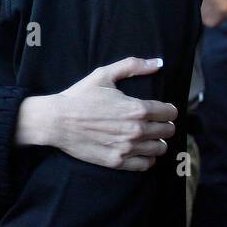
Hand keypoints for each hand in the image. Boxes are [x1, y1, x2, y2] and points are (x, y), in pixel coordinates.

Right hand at [15, 57, 176, 170]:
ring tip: (148, 137)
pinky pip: (146, 164)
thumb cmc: (79, 96)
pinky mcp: (117, 161)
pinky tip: (141, 151)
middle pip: (168, 131)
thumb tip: (158, 63)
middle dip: (164, 125)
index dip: (168, 110)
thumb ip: (133, 66)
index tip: (161, 110)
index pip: (169, 112)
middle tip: (154, 123)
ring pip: (160, 148)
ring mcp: (127, 147)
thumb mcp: (104, 75)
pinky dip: (148, 158)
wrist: (56, 120)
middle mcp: (136, 130)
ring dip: (157, 142)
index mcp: (137, 108)